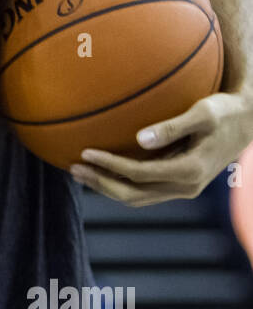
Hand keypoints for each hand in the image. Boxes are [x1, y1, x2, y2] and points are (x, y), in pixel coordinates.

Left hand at [69, 91, 252, 206]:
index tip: (85, 153)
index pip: (139, 174)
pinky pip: (144, 191)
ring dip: (107, 187)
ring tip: (80, 172)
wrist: (248, 123)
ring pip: (137, 198)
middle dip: (101, 183)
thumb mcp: (204, 112)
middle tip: (72, 168)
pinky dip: (121, 184)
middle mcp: (186, 186)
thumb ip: (172, 126)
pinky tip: (103, 169)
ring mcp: (183, 189)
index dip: (110, 166)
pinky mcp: (179, 184)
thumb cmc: (225, 111)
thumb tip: (139, 138)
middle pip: (132, 195)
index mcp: (190, 170)